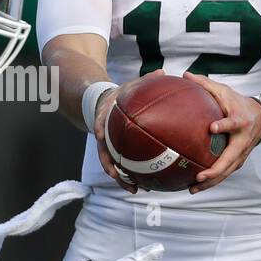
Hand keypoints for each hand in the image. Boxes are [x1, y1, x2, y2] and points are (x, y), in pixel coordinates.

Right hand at [93, 69, 166, 193]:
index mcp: (105, 118)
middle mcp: (104, 135)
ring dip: (122, 179)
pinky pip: (124, 166)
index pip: (99, 123)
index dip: (99, 128)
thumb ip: (145, 81)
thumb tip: (162, 71)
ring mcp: (109, 146)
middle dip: (111, 166)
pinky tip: (145, 186)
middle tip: (120, 176)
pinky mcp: (116, 152)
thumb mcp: (130, 86)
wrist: (106, 105)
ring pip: (113, 165)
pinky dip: (132, 176)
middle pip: (104, 153)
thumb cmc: (122, 95)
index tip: (100, 135)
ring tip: (136, 189)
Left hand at [183, 72, 260, 193]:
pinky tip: (194, 187)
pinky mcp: (237, 161)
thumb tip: (185, 75)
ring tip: (192, 188)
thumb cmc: (238, 104)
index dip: (224, 125)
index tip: (212, 127)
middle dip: (215, 170)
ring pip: (227, 171)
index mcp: (240, 122)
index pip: (233, 123)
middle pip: (230, 159)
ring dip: (211, 182)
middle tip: (199, 176)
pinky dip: (211, 182)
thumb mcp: (225, 91)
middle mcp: (242, 141)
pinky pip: (224, 173)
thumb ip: (206, 84)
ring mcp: (241, 154)